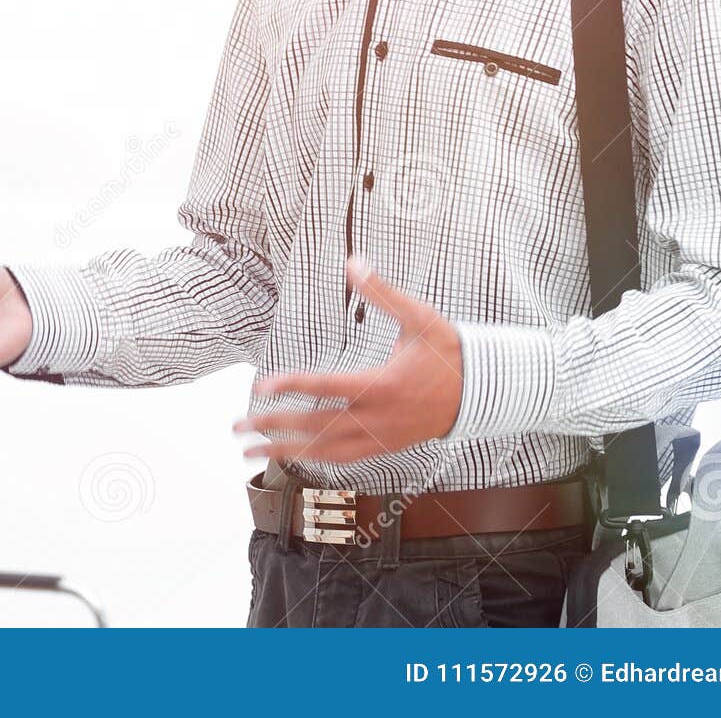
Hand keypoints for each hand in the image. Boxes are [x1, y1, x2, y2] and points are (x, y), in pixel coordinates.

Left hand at [234, 256, 462, 463]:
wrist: (484, 394)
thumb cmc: (449, 352)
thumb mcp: (420, 317)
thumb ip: (384, 291)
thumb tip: (354, 261)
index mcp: (382, 386)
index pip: (327, 388)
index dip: (292, 386)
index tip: (261, 386)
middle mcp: (377, 419)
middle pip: (315, 427)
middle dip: (272, 428)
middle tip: (236, 427)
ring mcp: (380, 439)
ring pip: (324, 452)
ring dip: (284, 452)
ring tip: (249, 451)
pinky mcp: (384, 448)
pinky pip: (341, 459)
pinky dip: (312, 459)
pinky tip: (288, 456)